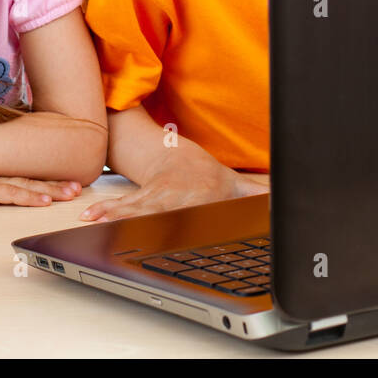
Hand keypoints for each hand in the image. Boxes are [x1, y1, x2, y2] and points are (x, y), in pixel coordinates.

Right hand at [0, 174, 83, 207]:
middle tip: (80, 187)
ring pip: (29, 185)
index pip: (28, 175)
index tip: (68, 181)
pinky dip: (30, 197)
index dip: (49, 178)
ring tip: (72, 193)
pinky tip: (44, 201)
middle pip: (35, 179)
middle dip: (59, 183)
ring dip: (52, 189)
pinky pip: (11, 194)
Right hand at [79, 148, 267, 221]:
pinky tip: (91, 218)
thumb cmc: (207, 175)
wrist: (174, 152)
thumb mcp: (235, 182)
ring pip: (140, 207)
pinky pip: (124, 205)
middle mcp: (180, 197)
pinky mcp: (141, 195)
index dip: (192, 215)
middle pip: (164, 211)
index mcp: (205, 195)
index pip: (200, 209)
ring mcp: (158, 195)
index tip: (181, 217)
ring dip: (119, 215)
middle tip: (128, 226)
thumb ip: (259, 194)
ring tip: (98, 221)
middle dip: (148, 218)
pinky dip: (107, 210)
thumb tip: (285, 200)